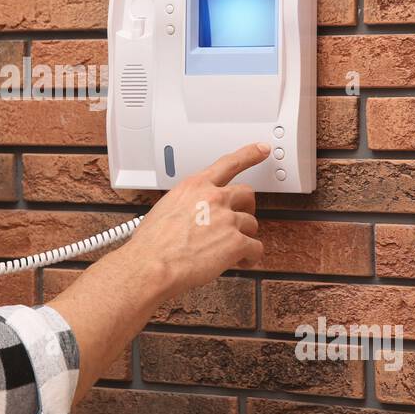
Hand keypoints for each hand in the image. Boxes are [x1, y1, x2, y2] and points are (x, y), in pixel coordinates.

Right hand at [122, 142, 268, 296]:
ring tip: (230, 249)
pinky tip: (240, 262)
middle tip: (238, 219)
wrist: (152, 264)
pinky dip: (250, 257)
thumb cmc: (152, 243)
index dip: (250, 154)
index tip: (262, 149)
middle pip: (246, 195)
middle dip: (245, 207)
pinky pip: (256, 248)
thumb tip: (192, 213)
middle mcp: (214, 198)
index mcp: (195, 186)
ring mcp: (227, 219)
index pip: (229, 163)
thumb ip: (187, 204)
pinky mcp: (236, 242)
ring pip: (251, 223)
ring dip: (243, 236)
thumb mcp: (165, 207)